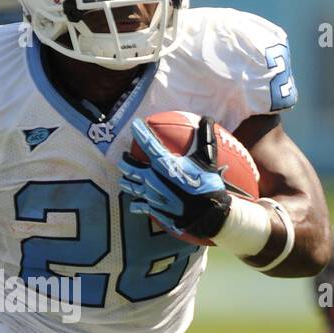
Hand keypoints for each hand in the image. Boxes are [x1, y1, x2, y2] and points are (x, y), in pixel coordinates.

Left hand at [119, 117, 231, 241]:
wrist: (207, 214)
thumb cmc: (207, 184)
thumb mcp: (208, 158)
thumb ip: (206, 136)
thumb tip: (207, 118)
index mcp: (163, 163)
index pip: (147, 143)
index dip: (139, 131)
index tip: (135, 125)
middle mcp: (151, 178)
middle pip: (129, 166)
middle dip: (125, 159)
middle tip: (125, 156)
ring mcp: (150, 195)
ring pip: (130, 186)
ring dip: (126, 180)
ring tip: (125, 178)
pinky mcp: (153, 209)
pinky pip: (139, 205)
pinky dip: (137, 203)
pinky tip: (135, 204)